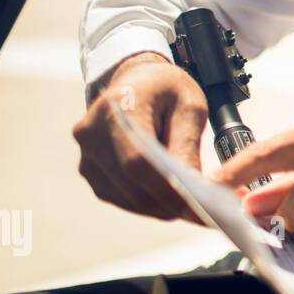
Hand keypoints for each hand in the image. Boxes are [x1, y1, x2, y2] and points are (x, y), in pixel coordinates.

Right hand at [71, 52, 207, 222]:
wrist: (135, 80)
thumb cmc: (166, 89)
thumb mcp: (189, 105)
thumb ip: (187, 145)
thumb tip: (193, 188)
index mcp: (119, 107)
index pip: (139, 162)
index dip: (168, 190)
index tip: (199, 208)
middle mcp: (93, 133)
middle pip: (132, 185)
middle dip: (171, 204)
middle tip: (206, 213)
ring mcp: (87, 154)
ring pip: (127, 198)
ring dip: (161, 207)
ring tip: (193, 204)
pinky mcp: (90, 170)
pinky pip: (121, 197)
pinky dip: (148, 202)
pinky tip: (170, 197)